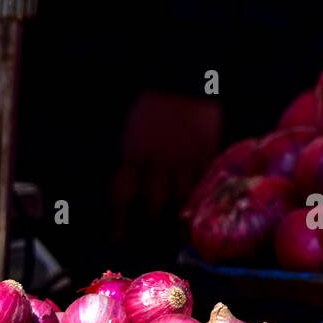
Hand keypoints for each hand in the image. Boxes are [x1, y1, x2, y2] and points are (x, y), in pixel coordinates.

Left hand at [112, 91, 223, 227]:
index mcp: (134, 155)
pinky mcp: (205, 155)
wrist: (182, 79)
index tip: (117, 239)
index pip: (123, 195)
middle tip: (150, 243)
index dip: (119, 221)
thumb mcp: (133, 134)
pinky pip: (202, 185)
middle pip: (153, 204)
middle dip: (150, 225)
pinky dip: (198, 200)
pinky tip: (197, 212)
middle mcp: (158, 162)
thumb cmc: (152, 106)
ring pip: (180, 199)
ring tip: (175, 235)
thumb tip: (133, 189)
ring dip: (176, 218)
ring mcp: (184, 160)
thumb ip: (133, 161)